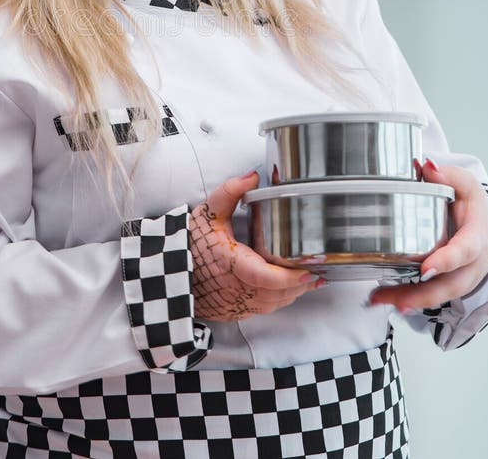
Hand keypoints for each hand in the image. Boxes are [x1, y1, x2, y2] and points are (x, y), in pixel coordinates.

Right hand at [190, 171, 323, 320]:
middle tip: (318, 273)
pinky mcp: (233, 311)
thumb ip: (230, 192)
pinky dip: (277, 301)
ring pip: (272, 304)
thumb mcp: (208, 212)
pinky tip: (286, 291)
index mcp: (232, 264)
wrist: (169, 271)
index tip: (309, 272)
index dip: (291, 278)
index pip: (266, 277)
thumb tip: (252, 176)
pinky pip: (262, 309)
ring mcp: (234, 304)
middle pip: (277, 294)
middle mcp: (235, 289)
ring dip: (291, 294)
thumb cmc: (188, 243)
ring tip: (308, 281)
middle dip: (300, 285)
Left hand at [370, 158, 487, 312]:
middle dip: (421, 294)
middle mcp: (471, 265)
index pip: (464, 251)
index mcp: (477, 238)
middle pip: (449, 285)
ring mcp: (461, 278)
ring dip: (409, 300)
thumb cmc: (475, 207)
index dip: (447, 261)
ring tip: (379, 300)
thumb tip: (427, 165)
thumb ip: (448, 175)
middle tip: (394, 298)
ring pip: (438, 295)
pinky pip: (431, 295)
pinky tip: (384, 298)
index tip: (427, 268)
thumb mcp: (467, 185)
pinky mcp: (449, 284)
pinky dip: (409, 299)